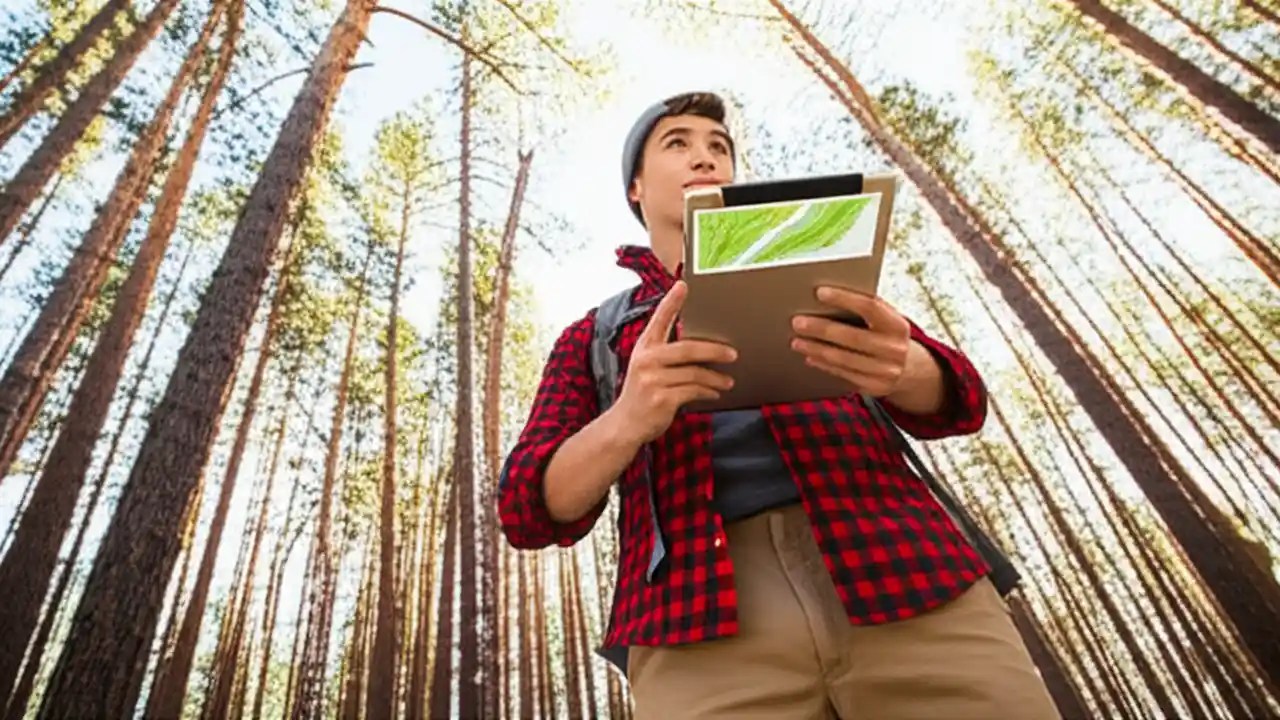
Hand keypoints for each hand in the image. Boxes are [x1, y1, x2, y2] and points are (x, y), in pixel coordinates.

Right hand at [611, 281, 737, 445]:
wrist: (625, 424)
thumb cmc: (643, 393)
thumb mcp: (647, 367)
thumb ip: (666, 355)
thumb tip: (704, 347)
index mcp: (644, 347)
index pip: (659, 319)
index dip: (671, 302)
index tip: (683, 285)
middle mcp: (646, 360)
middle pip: (687, 348)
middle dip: (714, 350)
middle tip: (733, 353)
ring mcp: (652, 379)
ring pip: (695, 373)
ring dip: (715, 378)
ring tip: (728, 381)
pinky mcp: (661, 398)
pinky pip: (693, 391)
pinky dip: (708, 391)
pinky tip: (715, 393)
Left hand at [789, 286, 912, 397]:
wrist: (911, 369)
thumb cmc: (886, 335)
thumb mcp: (886, 321)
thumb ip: (864, 311)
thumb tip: (824, 299)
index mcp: (898, 325)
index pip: (870, 307)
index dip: (844, 298)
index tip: (820, 292)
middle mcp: (895, 349)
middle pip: (852, 337)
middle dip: (821, 329)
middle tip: (797, 322)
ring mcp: (886, 371)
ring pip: (844, 359)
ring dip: (816, 350)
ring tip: (796, 341)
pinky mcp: (875, 387)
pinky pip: (843, 374)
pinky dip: (823, 365)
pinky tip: (809, 357)